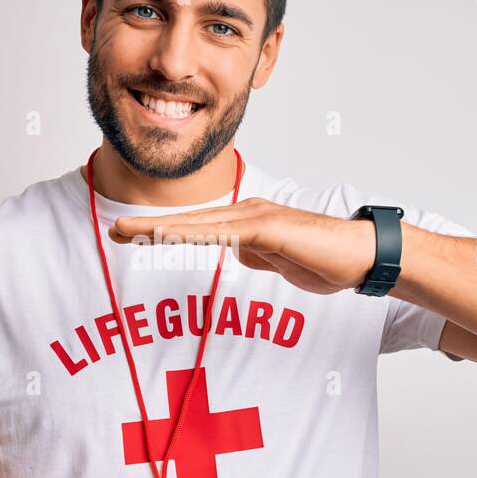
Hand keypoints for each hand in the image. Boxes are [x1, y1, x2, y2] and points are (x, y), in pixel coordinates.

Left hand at [108, 198, 374, 294]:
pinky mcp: (266, 227)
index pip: (199, 228)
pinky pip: (220, 234)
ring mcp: (255, 218)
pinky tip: (166, 237)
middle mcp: (247, 214)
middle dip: (150, 226)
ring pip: (198, 223)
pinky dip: (190, 234)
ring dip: (159, 228)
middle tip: (115, 231)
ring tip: (125, 232)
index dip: (165, 231)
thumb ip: (258, 255)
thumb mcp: (281, 263)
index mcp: (249, 223)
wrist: (362, 257)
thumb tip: (240, 254)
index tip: (134, 236)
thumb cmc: (326, 261)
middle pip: (190, 221)